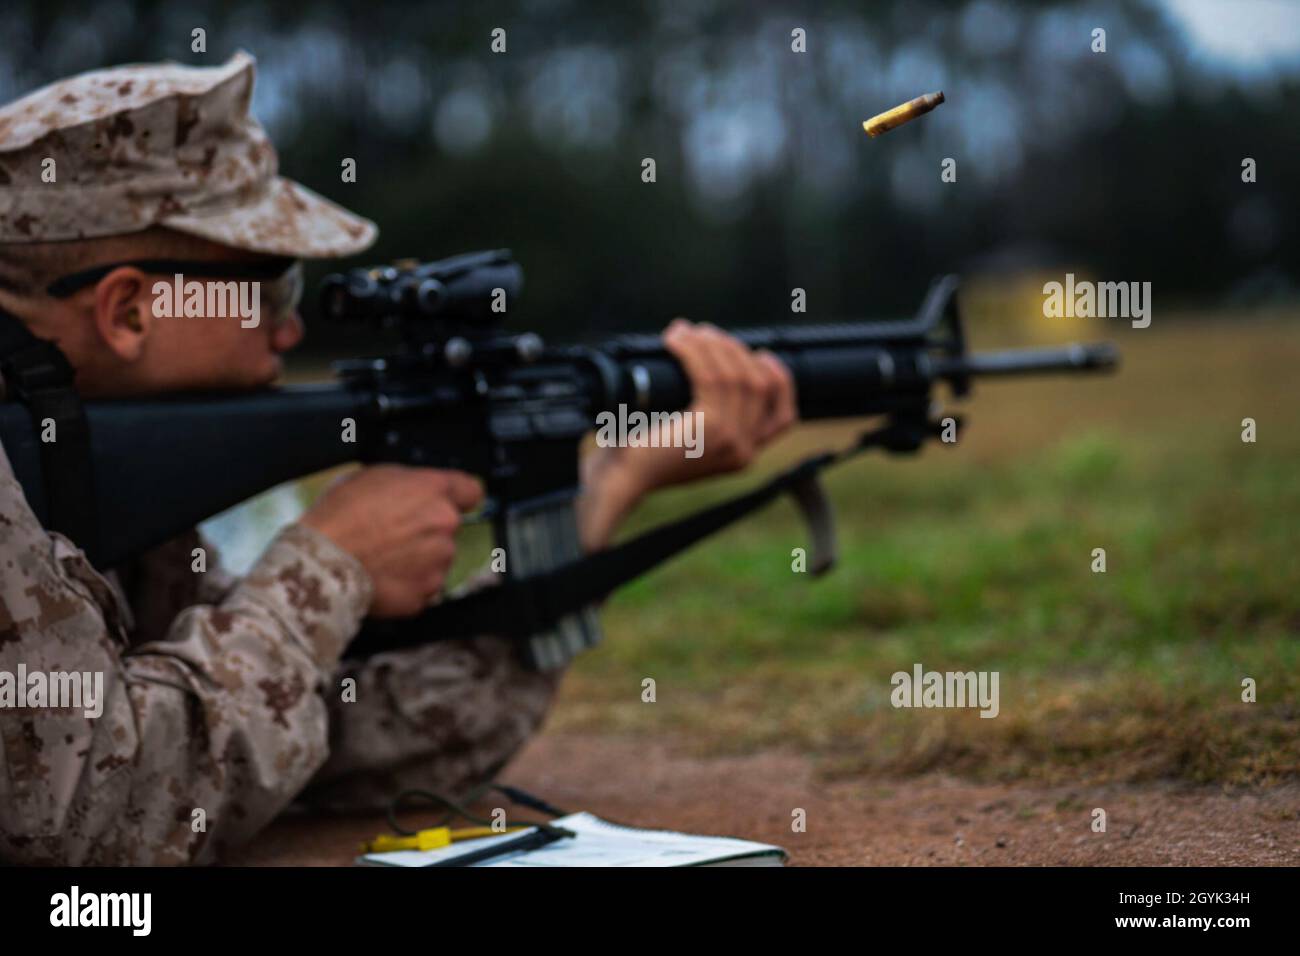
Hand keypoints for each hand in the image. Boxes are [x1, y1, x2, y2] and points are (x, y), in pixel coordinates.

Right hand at [299, 465, 483, 617]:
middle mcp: (444, 524)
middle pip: (447, 527)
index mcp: (433, 490)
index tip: (452, 503)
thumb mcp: (371, 477)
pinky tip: (381, 576)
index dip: (458, 497)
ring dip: (418, 559)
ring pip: (436, 558)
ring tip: (381, 557)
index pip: (470, 490)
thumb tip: (414, 491)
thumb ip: (407, 484)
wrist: (320, 564)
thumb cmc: (338, 517)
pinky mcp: (426, 592)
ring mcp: (438, 561)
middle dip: (426, 530)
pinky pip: (422, 586)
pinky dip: (406, 584)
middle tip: (391, 535)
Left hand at [578, 319, 797, 548]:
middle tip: (704, 333)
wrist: (619, 480)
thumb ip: (708, 418)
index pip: (784, 417)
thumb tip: (713, 363)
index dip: (780, 380)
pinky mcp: (709, 427)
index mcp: (743, 456)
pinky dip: (692, 351)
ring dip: (711, 345)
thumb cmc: (640, 455)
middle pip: (759, 386)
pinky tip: (675, 340)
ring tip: (685, 332)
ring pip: (735, 376)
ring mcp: (730, 440)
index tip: (759, 354)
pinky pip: (709, 376)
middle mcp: (744, 451)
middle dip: (734, 351)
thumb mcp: (687, 438)